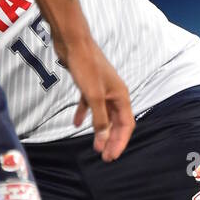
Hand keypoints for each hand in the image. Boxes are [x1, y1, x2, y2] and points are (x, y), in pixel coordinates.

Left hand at [53, 31, 134, 160]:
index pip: (126, 125)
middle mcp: (114, 93)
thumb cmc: (86, 66)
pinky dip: (84, 115)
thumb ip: (99, 119)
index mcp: (121, 96)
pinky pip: (89, 105)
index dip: (120, 142)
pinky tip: (75, 124)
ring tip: (95, 146)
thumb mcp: (93, 96)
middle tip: (104, 156)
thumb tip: (103, 141)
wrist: (73, 43)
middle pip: (117, 122)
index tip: (111, 157)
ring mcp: (102, 89)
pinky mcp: (89, 85)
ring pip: (104, 115)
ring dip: (100, 131)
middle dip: (111, 140)